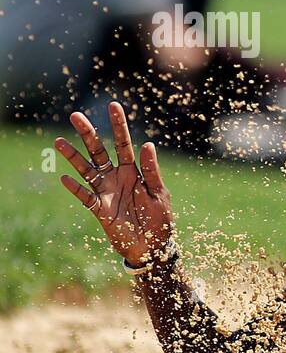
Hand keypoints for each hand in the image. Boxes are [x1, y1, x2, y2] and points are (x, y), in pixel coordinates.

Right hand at [55, 102, 173, 266]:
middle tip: (75, 116)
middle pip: (99, 152)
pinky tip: (65, 178)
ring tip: (59, 141)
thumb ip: (152, 170)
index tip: (113, 105)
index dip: (119, 126)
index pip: (124, 144)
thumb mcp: (160, 193)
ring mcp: (105, 192)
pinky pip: (85, 197)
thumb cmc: (159, 219)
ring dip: (73, 157)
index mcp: (133, 172)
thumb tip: (148, 144)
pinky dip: (76, 189)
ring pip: (86, 170)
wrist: (153, 247)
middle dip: (88, 134)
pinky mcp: (100, 210)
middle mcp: (116, 178)